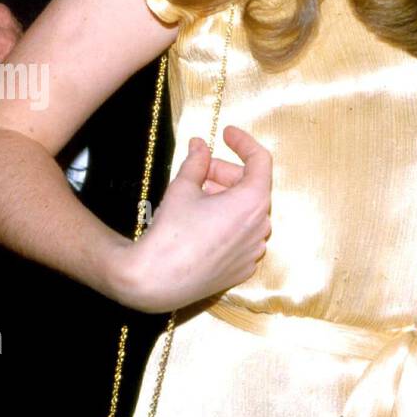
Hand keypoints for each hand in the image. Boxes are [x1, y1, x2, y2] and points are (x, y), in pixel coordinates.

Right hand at [116, 125, 271, 313]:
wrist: (154, 281)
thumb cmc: (170, 231)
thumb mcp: (183, 187)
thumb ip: (197, 162)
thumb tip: (200, 145)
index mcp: (254, 202)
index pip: (260, 160)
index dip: (243, 142)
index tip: (225, 134)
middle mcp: (262, 226)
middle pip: (251, 187)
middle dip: (225, 173)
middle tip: (199, 168)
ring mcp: (254, 250)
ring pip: (246, 212)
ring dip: (226, 198)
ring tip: (196, 195)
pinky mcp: (242, 269)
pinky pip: (241, 237)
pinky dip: (227, 223)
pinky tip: (201, 222)